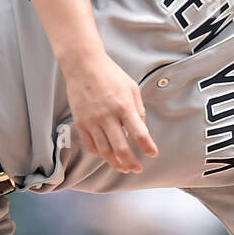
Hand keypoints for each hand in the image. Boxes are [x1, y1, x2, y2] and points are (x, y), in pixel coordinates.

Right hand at [64, 53, 157, 173]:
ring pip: (105, 152)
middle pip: (121, 149)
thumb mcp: (132, 88)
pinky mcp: (80, 123)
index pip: (139, 134)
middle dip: (132, 163)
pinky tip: (108, 156)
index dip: (148, 147)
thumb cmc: (110, 75)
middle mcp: (107, 117)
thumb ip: (138, 110)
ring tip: (124, 168)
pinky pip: (91, 145)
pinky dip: (100, 154)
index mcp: (124, 107)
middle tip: (137, 168)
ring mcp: (92, 122)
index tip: (153, 154)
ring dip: (116, 163)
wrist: (83, 66)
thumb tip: (142, 130)